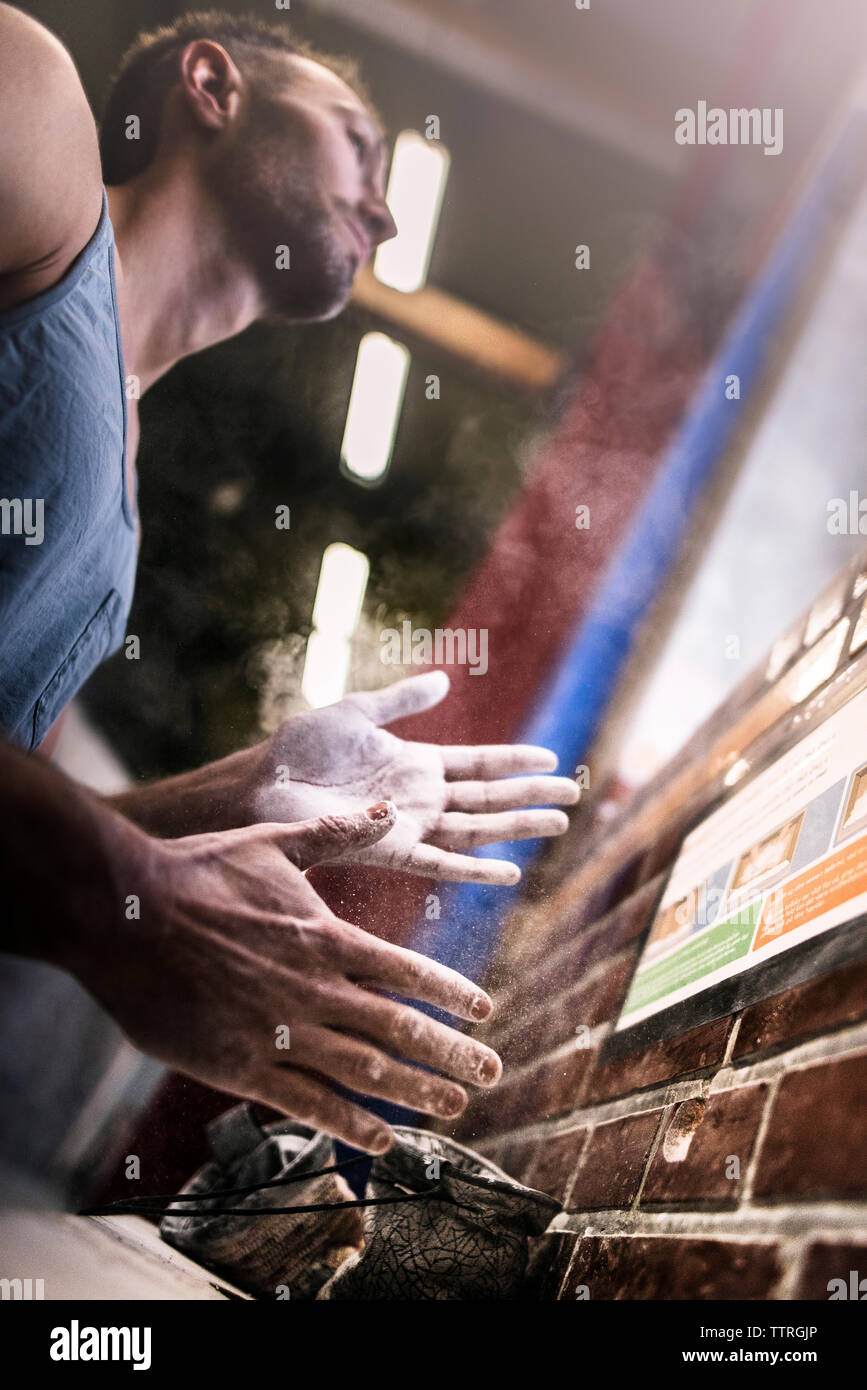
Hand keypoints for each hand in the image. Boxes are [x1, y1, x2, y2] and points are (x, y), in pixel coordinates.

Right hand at [77, 801, 502, 1153]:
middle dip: (452, 1052)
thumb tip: (389, 808)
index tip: (485, 1010)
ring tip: (456, 1107)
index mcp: (326, 937)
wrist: (126, 915)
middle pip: (399, 1028)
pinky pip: (308, 1104)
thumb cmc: (198, 871)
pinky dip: (351, 1125)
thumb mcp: (274, 840)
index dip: (451, 993)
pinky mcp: (241, 1067)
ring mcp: (281, 1032)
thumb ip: (337, 832)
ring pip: (364, 1072)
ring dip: (415, 1092)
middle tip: (493, 1071)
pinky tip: (382, 1142)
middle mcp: (315, 988)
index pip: (406, 971)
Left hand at [250, 671, 579, 884]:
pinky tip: (509, 872)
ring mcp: (409, 824)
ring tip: (560, 823)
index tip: (552, 758)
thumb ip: (402, 701)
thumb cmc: (301, 749)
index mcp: (416, 763)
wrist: (262, 782)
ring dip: (517, 826)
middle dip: (530, 796)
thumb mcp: (358, 712)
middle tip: (575, 795)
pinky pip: (441, 862)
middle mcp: (420, 797)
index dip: (514, 762)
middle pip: (488, 798)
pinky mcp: (390, 849)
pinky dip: (475, 869)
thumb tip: (445, 680)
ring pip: (476, 828)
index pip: (477, 764)